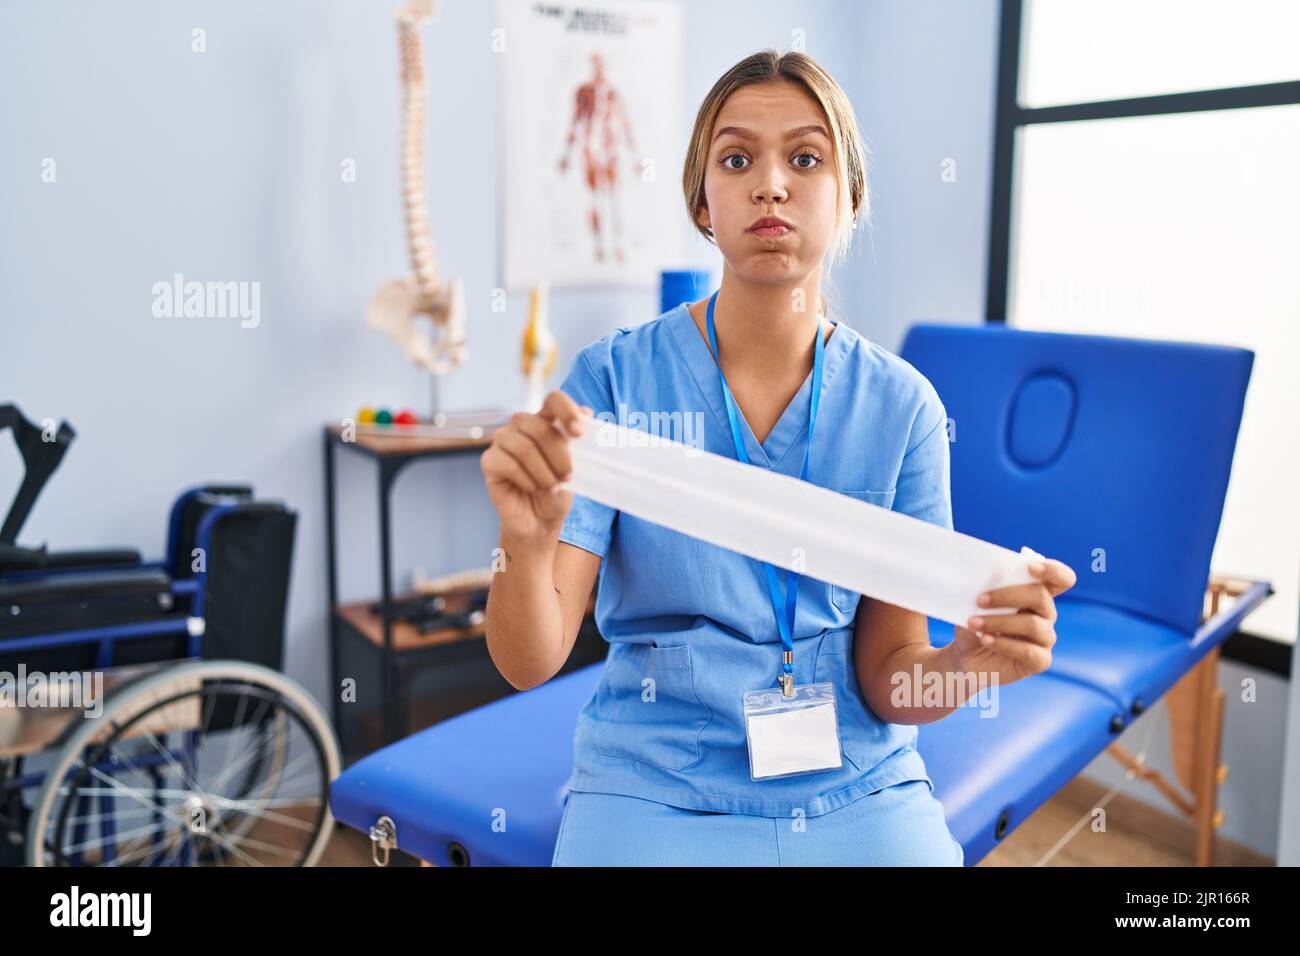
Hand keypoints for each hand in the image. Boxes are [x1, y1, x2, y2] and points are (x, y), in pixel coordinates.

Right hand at [480, 390, 591, 545]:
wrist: (539, 522)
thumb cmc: (557, 492)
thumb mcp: (575, 468)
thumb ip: (577, 442)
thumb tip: (587, 414)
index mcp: (545, 421)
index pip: (553, 399)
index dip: (567, 410)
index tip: (578, 433)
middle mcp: (521, 426)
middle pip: (538, 426)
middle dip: (558, 455)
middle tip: (568, 476)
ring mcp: (502, 442)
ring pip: (524, 447)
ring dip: (543, 471)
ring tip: (550, 487)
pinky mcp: (489, 462)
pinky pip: (509, 465)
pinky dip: (527, 480)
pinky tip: (533, 489)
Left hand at [950, 558, 1076, 683]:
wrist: (966, 657)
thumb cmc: (975, 625)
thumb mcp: (975, 605)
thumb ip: (985, 590)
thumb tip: (983, 577)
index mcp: (1036, 594)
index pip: (1061, 579)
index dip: (1053, 570)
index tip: (1030, 567)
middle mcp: (1046, 615)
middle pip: (1041, 597)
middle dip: (1008, 595)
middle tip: (980, 600)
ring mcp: (1046, 638)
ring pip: (1033, 624)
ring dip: (999, 621)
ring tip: (974, 623)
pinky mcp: (1040, 661)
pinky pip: (1028, 651)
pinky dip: (1003, 643)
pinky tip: (985, 639)